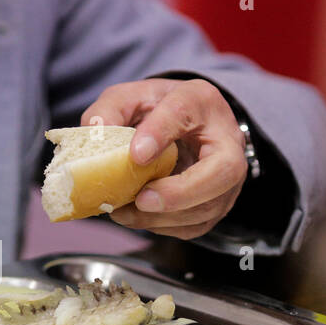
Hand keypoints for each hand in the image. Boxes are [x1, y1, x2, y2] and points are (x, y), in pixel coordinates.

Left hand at [82, 78, 246, 239]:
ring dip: (164, 217)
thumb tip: (97, 132)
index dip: (160, 132)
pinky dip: (164, 226)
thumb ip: (111, 109)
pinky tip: (138, 217)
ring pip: (208, 206)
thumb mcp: (129, 98)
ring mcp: (228, 177)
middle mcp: (226, 140)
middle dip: (181, 192)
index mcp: (201, 102)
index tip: (136, 154)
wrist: (181, 127)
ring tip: (126, 212)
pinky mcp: (216, 204)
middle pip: (223, 170)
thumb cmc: (156, 111)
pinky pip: (195, 225)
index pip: (186, 111)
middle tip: (142, 200)